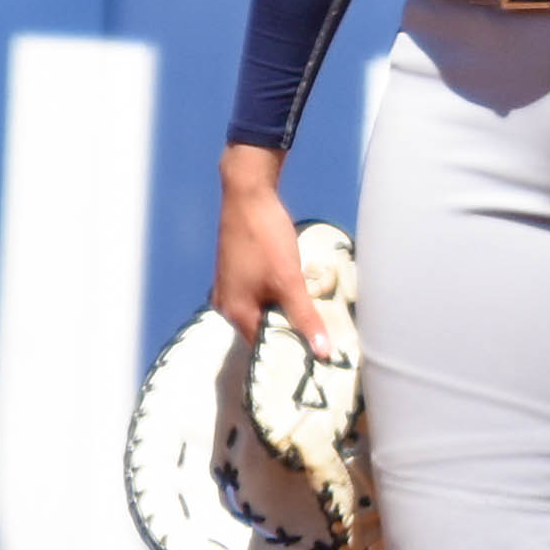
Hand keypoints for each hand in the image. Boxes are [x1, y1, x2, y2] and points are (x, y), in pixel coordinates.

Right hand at [215, 149, 339, 355]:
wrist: (247, 194)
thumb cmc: (265, 238)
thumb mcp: (289, 280)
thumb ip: (305, 317)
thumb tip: (323, 352)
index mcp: (235, 312)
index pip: (265, 347)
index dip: (291, 351)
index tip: (317, 356)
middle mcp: (226, 304)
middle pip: (262, 329)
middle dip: (289, 332)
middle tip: (320, 337)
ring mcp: (228, 287)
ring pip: (261, 311)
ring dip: (284, 313)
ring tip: (312, 317)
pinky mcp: (235, 272)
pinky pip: (257, 296)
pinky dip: (276, 298)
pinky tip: (295, 294)